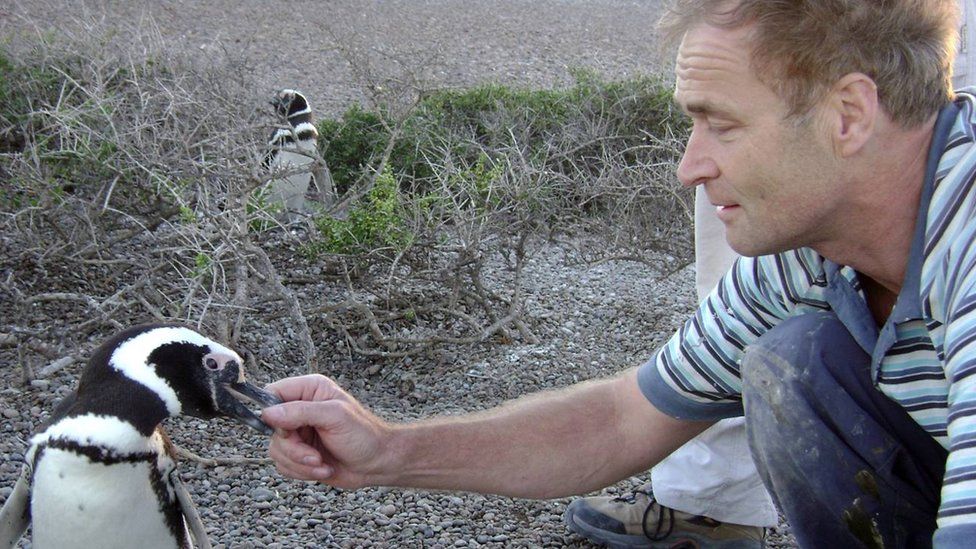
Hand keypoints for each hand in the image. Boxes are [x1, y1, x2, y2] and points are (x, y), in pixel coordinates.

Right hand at [262, 374, 390, 487]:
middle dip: (293, 449)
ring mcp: (299, 433)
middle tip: (314, 456)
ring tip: (322, 463)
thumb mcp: (334, 417)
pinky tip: (323, 468)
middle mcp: (300, 409)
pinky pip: (283, 465)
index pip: (273, 393)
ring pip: (276, 450)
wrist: (378, 463)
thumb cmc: (364, 435)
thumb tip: (268, 414)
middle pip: (271, 428)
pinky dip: (302, 472)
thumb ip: (301, 412)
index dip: (272, 414)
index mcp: (310, 390)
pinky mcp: (299, 454)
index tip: (286, 431)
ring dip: (300, 463)